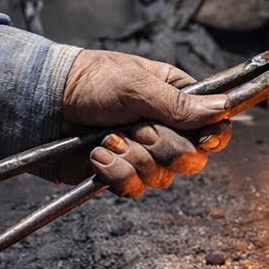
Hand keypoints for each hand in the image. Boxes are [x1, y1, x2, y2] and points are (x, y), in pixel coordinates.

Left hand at [58, 49, 232, 195]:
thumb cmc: (91, 80)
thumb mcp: (137, 85)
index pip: (215, 128)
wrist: (45, 102)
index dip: (214, 138)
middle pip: (193, 159)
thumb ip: (179, 104)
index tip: (204, 140)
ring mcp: (143, 155)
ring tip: (108, 137)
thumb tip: (222, 109)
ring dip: (133, 157)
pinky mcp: (120, 174)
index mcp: (178, 101)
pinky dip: (114, 172)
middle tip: (139, 128)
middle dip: (163, 147)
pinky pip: (133, 188)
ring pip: (162, 177)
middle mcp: (166, 131)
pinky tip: (98, 154)